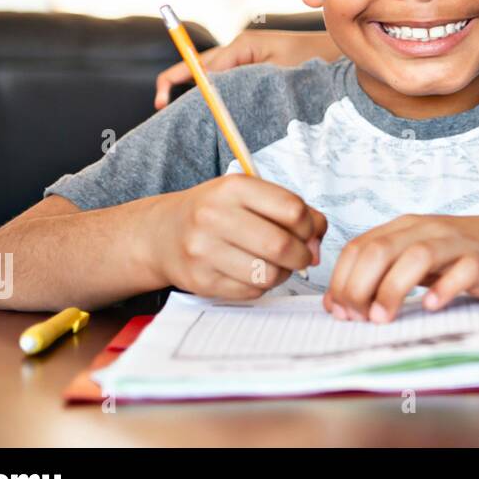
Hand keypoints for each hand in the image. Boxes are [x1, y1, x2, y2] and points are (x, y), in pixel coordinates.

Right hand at [150, 174, 327, 299]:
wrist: (161, 233)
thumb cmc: (215, 211)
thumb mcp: (248, 195)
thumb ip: (288, 211)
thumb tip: (317, 243)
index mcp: (233, 188)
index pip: (292, 209)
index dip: (311, 225)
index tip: (310, 232)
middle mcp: (214, 216)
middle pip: (281, 245)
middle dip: (302, 255)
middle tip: (303, 256)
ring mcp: (204, 250)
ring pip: (268, 273)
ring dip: (284, 273)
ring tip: (277, 264)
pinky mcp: (201, 280)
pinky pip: (251, 291)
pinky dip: (262, 285)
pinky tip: (254, 272)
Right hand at [154, 29, 341, 108]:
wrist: (340, 57)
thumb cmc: (313, 63)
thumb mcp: (275, 73)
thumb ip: (242, 77)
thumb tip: (209, 86)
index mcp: (242, 46)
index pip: (199, 65)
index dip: (176, 81)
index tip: (162, 102)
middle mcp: (240, 50)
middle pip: (197, 66)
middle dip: (174, 83)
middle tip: (159, 106)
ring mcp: (247, 59)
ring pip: (209, 75)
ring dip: (193, 90)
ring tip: (173, 112)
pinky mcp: (255, 70)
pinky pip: (226, 81)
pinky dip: (213, 93)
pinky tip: (208, 113)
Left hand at [323, 214, 478, 322]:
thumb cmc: (457, 258)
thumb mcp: (413, 261)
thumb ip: (378, 276)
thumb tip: (336, 304)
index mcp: (404, 228)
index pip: (359, 247)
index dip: (342, 280)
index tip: (340, 312)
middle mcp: (426, 230)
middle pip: (380, 250)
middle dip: (360, 287)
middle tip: (359, 318)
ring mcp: (456, 243)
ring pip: (417, 256)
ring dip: (393, 288)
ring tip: (383, 318)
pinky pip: (462, 270)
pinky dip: (444, 288)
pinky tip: (432, 306)